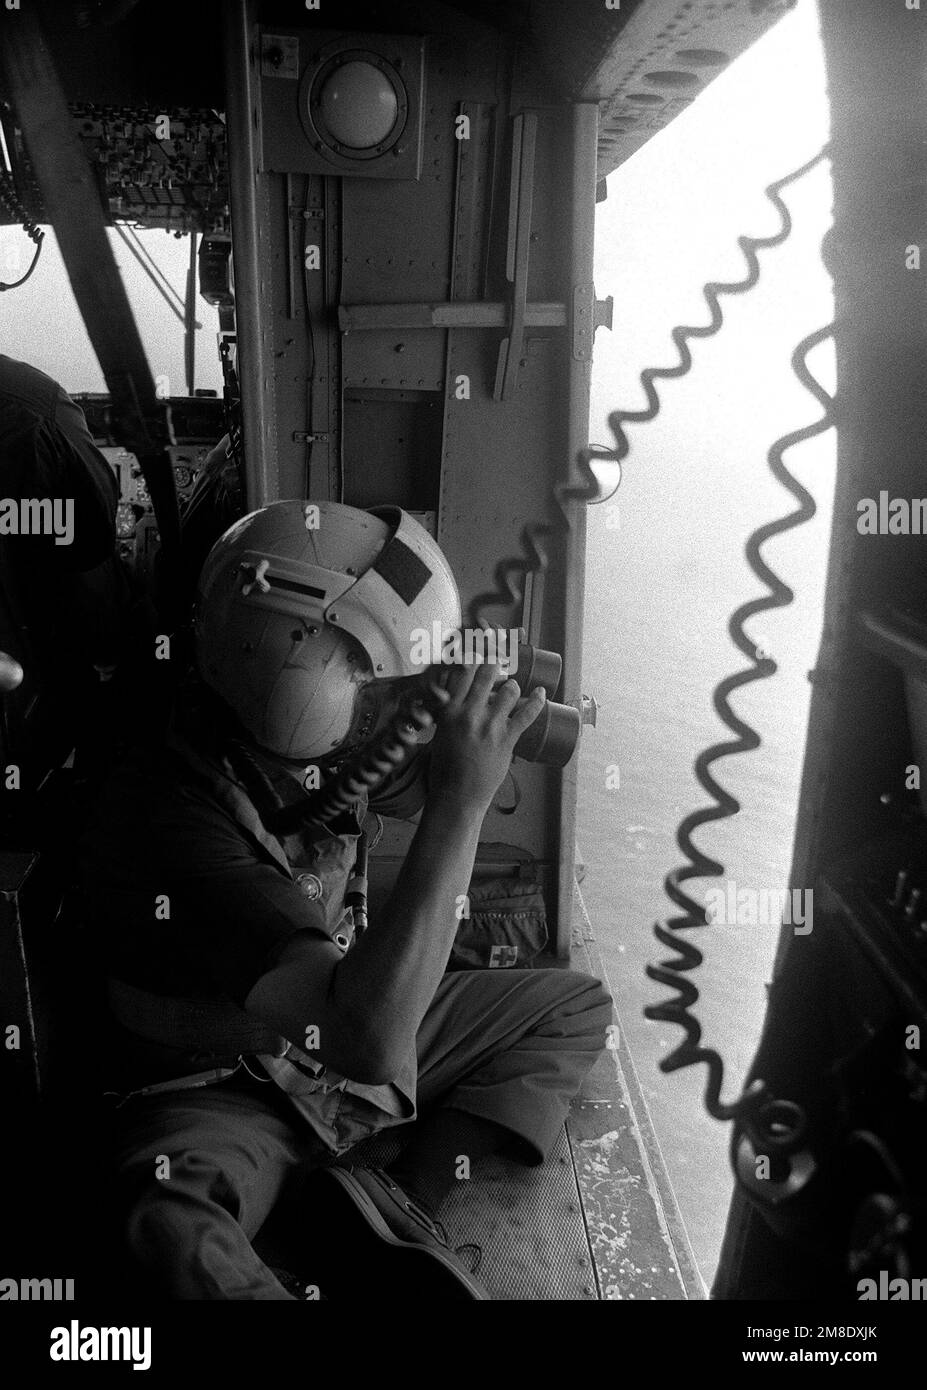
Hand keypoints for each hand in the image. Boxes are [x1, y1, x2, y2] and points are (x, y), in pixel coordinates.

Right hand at [424, 660, 546, 812]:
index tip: (480, 646)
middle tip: (500, 662)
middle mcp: (469, 713)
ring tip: (511, 688)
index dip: (474, 653)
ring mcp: (490, 726)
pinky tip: (541, 693)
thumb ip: (448, 711)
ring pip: (510, 690)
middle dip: (496, 663)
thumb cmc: (444, 766)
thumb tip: (456, 693)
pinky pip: (527, 714)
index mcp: (448, 709)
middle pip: (488, 672)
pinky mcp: (507, 740)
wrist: (456, 795)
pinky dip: (536, 700)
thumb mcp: (439, 731)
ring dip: (513, 686)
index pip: (462, 669)